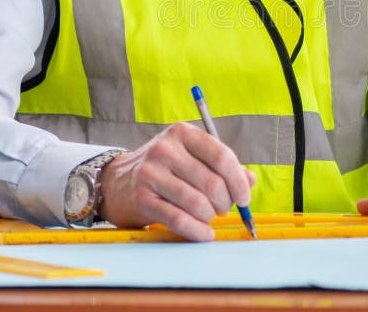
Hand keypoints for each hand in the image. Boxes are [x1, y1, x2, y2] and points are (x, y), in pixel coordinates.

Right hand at [98, 122, 255, 241]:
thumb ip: (222, 165)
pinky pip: (179, 219)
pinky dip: (197, 231)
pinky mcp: (143, 198)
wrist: (117, 181)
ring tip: (209, 217)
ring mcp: (151, 173)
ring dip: (210, 216)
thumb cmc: (164, 168)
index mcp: (183, 133)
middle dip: (225, 202)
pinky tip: (204, 233)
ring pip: (197, 202)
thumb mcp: (191, 156)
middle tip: (224, 209)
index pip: (221, 156)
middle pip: (212, 182)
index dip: (238, 180)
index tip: (244, 197)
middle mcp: (166, 150)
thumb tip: (250, 181)